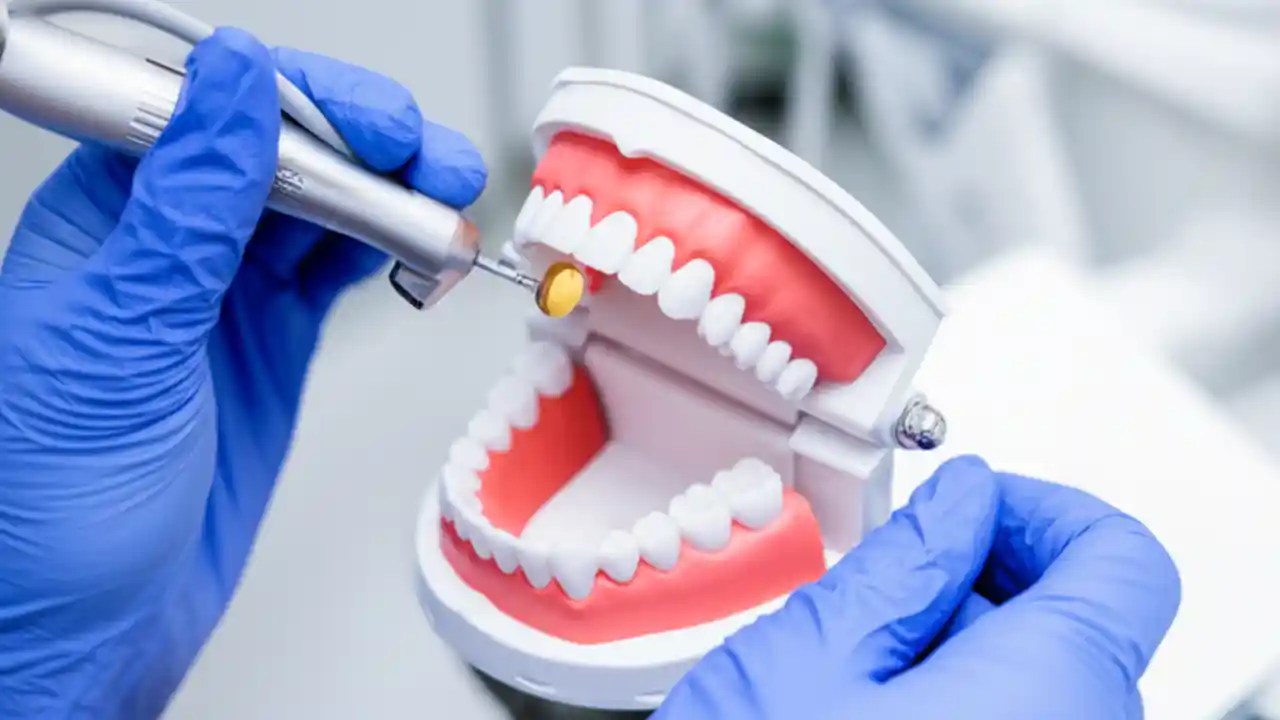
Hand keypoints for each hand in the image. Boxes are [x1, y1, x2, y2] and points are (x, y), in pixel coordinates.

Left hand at [0, 29, 484, 717]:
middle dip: (363, 145)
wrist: (86, 629)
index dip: (299, 102)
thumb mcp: (121, 338)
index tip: (373, 126)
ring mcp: (220, 294)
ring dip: (388, 196)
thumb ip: (187, 207)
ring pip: (319, 207)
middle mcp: (164, 244)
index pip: (208, 115)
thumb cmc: (49, 505)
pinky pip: (335, 270)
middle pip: (279, 151)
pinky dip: (385, 253)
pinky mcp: (266, 342)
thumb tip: (233, 84)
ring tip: (447, 200)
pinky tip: (418, 250)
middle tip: (430, 164)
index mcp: (104, 218)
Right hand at [654, 456, 1180, 719]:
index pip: (1121, 559)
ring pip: (1042, 692)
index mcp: (1056, 693)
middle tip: (884, 594)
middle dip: (979, 589)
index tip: (972, 511)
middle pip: (1078, 626)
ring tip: (858, 678)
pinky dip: (962, 717)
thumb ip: (902, 565)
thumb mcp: (811, 661)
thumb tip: (959, 505)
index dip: (1042, 511)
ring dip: (960, 659)